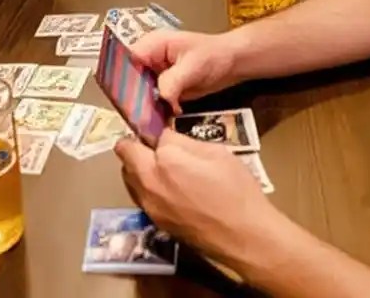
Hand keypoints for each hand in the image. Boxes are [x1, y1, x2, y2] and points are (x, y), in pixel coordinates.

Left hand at [115, 130, 276, 264]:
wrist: (243, 237)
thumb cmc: (236, 190)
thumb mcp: (217, 154)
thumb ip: (184, 143)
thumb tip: (166, 139)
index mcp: (163, 161)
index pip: (141, 137)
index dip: (152, 133)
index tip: (163, 137)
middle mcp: (148, 183)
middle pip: (126, 158)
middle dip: (138, 150)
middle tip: (163, 152)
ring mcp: (149, 206)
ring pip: (130, 179)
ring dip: (140, 171)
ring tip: (167, 173)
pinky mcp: (155, 222)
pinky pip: (141, 197)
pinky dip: (148, 189)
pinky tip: (172, 193)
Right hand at [129, 30, 240, 112]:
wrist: (232, 64)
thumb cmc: (215, 56)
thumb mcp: (193, 66)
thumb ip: (173, 81)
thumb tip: (160, 98)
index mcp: (152, 44)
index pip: (127, 60)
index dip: (123, 78)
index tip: (126, 98)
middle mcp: (149, 59)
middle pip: (129, 78)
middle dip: (132, 96)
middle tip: (138, 115)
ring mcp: (155, 74)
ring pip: (138, 92)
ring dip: (143, 106)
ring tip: (147, 121)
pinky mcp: (163, 88)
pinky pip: (151, 100)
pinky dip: (154, 110)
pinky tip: (158, 120)